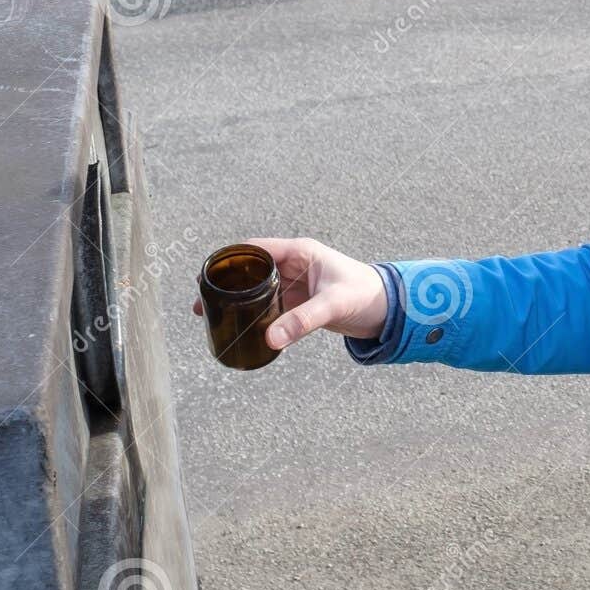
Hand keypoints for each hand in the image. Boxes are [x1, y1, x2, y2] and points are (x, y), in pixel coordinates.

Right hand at [191, 237, 387, 349]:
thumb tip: (271, 339)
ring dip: (236, 301)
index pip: (255, 250)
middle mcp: (293, 265)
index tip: (207, 276)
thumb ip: (303, 321)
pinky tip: (239, 327)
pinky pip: (269, 306)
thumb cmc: (366, 295)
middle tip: (201, 302)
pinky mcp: (298, 302)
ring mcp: (294, 284)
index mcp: (299, 252)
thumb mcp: (332, 306)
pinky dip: (253, 315)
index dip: (229, 260)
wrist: (388, 309)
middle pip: (250, 271)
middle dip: (226, 285)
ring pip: (256, 290)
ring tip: (210, 315)